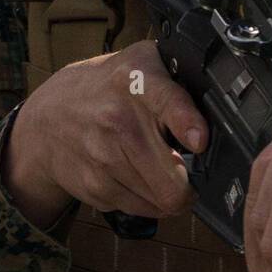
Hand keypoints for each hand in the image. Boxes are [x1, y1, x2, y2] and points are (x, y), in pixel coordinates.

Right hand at [2, 39, 208, 227]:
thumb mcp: (144, 61)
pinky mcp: (93, 186)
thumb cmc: (111, 88)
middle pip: (171, 180)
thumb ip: (182, 75)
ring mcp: (102, 158)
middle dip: (191, 184)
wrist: (48, 118)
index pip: (166, 101)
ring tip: (161, 170)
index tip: (199, 141)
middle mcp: (117, 120)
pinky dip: (147, 200)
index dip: (187, 123)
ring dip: (170, 193)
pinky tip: (138, 176)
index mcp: (136, 80)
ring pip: (162, 201)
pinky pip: (140, 209)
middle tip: (191, 173)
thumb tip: (224, 103)